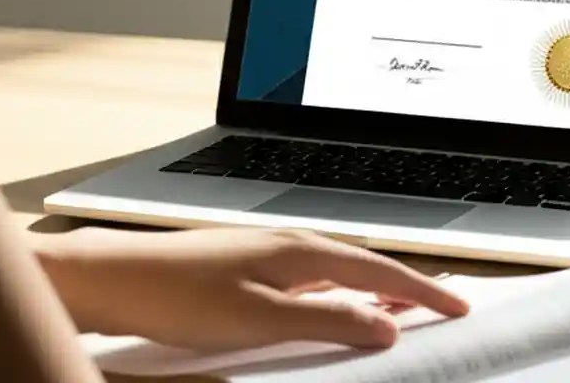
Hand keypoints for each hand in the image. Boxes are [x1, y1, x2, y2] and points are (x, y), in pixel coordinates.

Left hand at [34, 227, 468, 350]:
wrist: (112, 277)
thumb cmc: (179, 295)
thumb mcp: (259, 320)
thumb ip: (326, 322)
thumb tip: (384, 327)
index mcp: (302, 251)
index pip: (379, 272)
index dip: (422, 293)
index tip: (457, 309)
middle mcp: (291, 243)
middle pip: (366, 264)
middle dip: (407, 286)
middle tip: (442, 309)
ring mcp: (269, 250)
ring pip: (340, 270)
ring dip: (374, 290)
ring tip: (401, 310)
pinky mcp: (249, 264)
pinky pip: (314, 277)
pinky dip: (341, 292)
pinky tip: (335, 307)